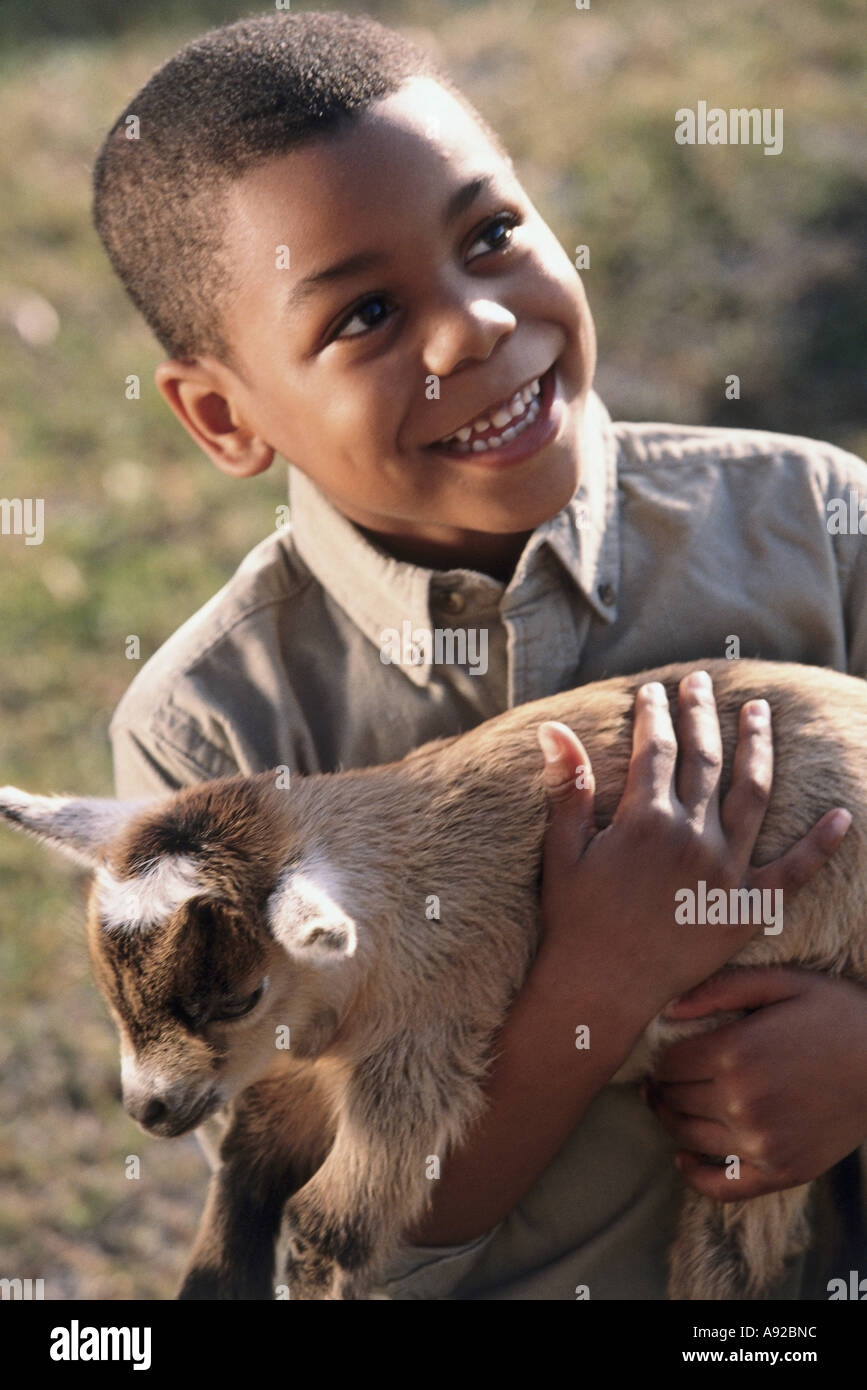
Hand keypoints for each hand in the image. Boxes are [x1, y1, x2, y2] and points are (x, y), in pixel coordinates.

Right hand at [537, 670, 850, 1027]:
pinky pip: (793, 872)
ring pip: (753, 795)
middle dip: (702, 714)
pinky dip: (821, 845)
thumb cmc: (574, 921)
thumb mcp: (562, 851)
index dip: (655, 714)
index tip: (653, 689)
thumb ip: (567, 786)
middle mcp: (692, 838)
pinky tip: (842, 817)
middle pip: (705, 760)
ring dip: (758, 747)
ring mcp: (726, 873)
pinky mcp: (747, 910)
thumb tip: (552, 727)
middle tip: (701, 681)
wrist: (599, 990)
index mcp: (645, 821)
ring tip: (760, 711)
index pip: (656, 749)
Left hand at [645, 966, 866, 1198]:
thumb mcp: (783, 981)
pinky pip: (723, 1186)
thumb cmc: (838, 1014)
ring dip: (670, 1120)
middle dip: (664, 1086)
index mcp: (735, 1052)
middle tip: (663, 1077)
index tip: (667, 1052)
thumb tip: (667, 1010)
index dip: (662, 1057)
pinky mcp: (783, 1171)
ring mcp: (762, 1143)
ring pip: (688, 1137)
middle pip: (675, 1099)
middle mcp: (741, 1102)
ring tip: (668, 1104)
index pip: (669, 1064)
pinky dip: (694, 1175)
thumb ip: (722, 988)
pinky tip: (684, 1158)